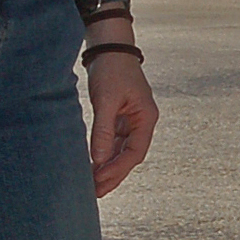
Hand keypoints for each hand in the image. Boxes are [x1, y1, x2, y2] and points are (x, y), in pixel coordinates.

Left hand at [86, 50, 157, 196]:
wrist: (109, 47)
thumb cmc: (111, 69)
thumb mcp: (106, 100)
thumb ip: (103, 131)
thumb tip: (98, 160)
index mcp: (146, 117)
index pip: (135, 152)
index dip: (118, 168)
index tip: (100, 179)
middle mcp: (142, 121)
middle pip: (129, 156)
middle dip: (114, 174)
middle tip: (96, 192)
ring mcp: (131, 120)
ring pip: (121, 151)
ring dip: (108, 167)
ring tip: (92, 184)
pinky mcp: (119, 117)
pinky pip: (113, 142)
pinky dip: (104, 154)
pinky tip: (92, 165)